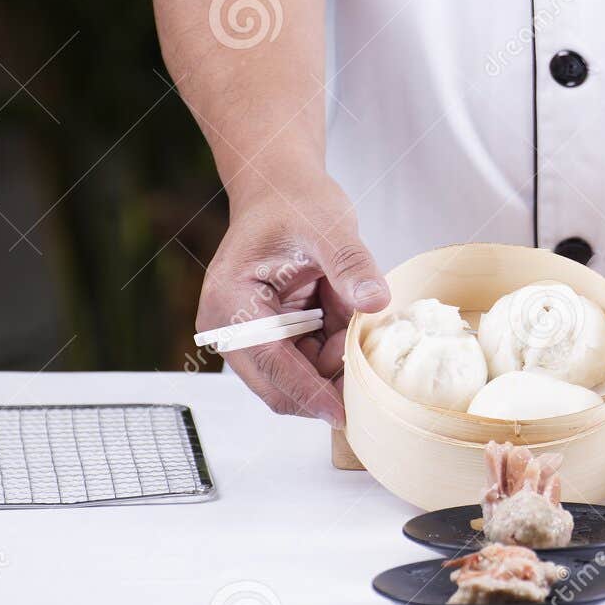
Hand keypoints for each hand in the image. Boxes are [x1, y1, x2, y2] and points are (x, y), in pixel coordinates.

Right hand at [196, 169, 389, 425]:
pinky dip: (330, 347)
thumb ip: (351, 265)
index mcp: (229, 302)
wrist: (282, 191)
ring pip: (297, 377)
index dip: (308, 393)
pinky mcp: (268, 337)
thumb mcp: (329, 226)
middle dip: (325, 381)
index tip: (343, 414)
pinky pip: (306, 361)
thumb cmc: (294, 202)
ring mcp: (247, 336)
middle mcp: (229, 327)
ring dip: (331, 360)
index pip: (270, 364)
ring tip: (345, 313)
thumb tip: (375, 303)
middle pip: (278, 385)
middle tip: (364, 361)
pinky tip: (340, 315)